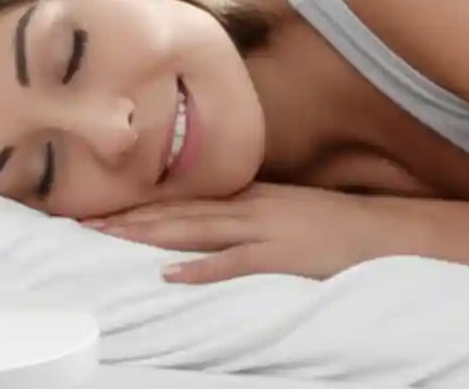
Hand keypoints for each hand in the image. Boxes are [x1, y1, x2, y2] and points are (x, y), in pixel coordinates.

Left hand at [83, 182, 401, 283]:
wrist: (385, 231)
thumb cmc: (333, 224)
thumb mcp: (281, 208)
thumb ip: (244, 211)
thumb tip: (205, 218)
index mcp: (246, 195)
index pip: (181, 198)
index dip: (138, 203)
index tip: (100, 206)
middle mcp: (247, 205)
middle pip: (176, 210)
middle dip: (128, 216)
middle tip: (83, 221)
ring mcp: (263, 229)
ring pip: (194, 229)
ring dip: (148, 234)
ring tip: (108, 237)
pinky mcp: (281, 255)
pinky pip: (234, 262)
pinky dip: (201, 268)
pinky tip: (169, 273)